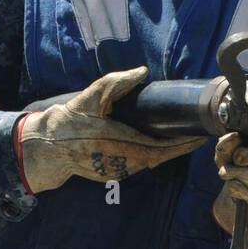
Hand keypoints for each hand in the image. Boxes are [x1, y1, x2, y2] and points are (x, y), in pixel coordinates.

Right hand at [18, 67, 204, 193]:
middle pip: (158, 158)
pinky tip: (162, 148)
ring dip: (168, 154)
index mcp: (116, 140)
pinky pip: (139, 166)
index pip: (157, 146)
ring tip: (184, 141)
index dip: (179, 143)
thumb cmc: (72, 119)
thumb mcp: (91, 96)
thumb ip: (117, 82)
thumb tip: (143, 72)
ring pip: (150, 164)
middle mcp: (119, 160)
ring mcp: (115, 171)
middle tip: (198, 138)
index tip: (196, 135)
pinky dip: (153, 157)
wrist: (50, 147)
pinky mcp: (111, 176)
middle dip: (180, 149)